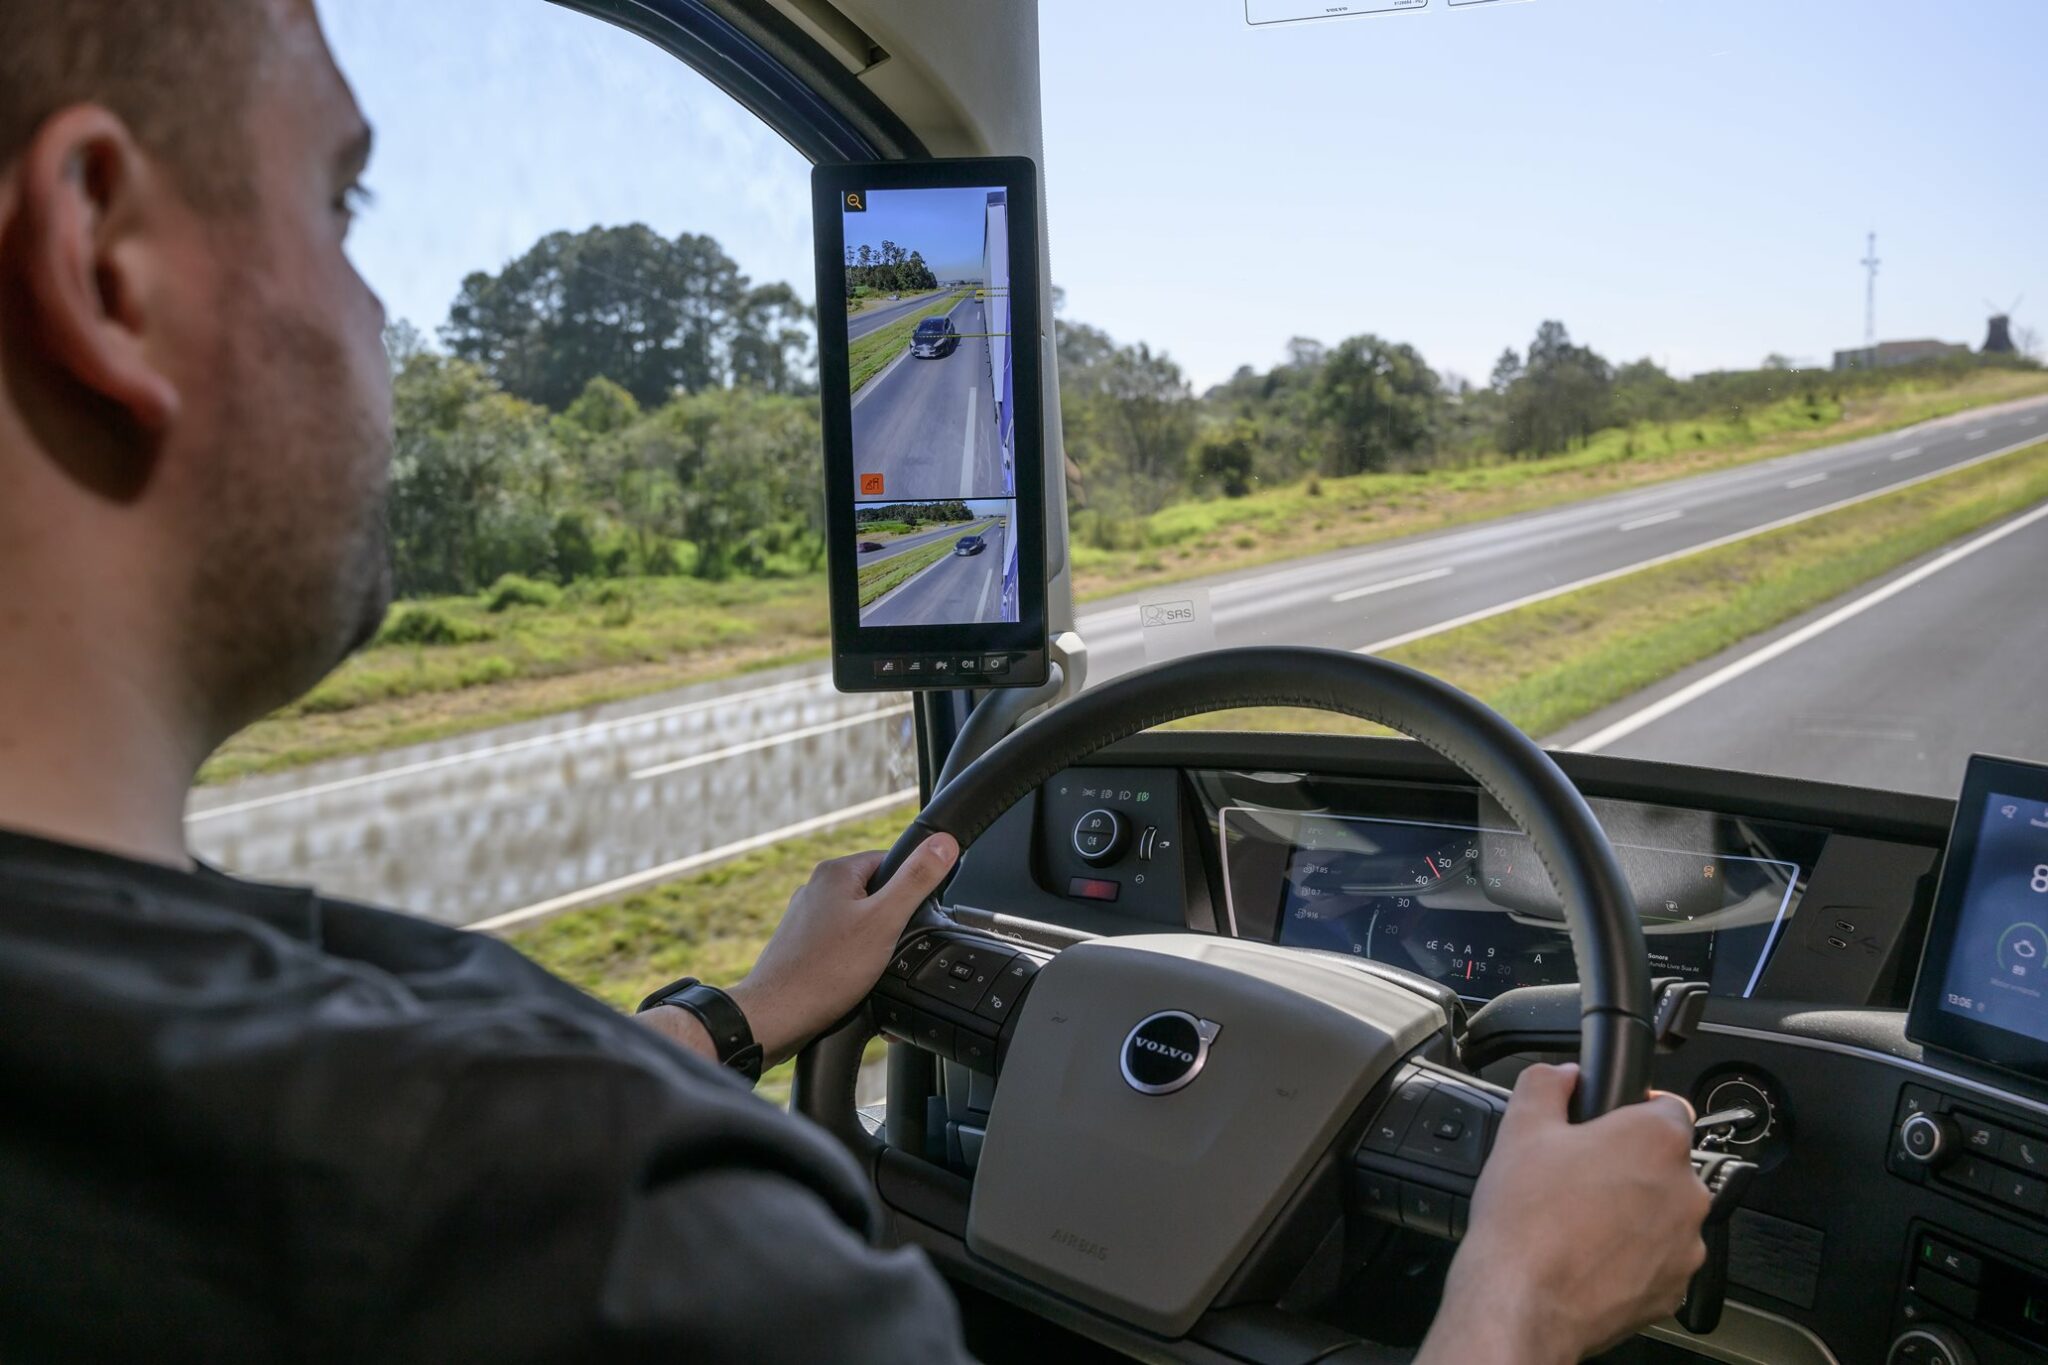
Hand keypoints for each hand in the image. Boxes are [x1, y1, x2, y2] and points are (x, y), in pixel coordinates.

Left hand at [684, 834, 957, 1066]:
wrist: (776, 1016)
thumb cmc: (825, 971)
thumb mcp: (885, 921)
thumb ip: (917, 880)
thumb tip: (943, 843)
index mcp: (836, 871)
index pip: (891, 862)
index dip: (911, 888)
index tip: (913, 917)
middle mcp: (816, 889)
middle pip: (876, 895)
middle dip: (892, 922)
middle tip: (893, 949)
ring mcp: (806, 918)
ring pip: (859, 923)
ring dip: (873, 946)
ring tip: (871, 969)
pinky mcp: (802, 945)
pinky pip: (841, 946)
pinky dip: (853, 962)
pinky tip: (853, 982)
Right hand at [1416, 1064, 1709, 1364]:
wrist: (1523, 1301)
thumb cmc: (1525, 1219)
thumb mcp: (1520, 1128)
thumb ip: (1546, 1084)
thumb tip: (1563, 1075)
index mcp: (1655, 1140)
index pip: (1669, 1107)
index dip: (1635, 1111)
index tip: (1609, 1125)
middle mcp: (1685, 1191)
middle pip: (1665, 1164)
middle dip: (1629, 1167)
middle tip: (1580, 1178)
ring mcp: (1686, 1245)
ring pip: (1664, 1214)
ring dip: (1635, 1214)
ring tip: (1580, 1223)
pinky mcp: (1675, 1288)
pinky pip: (1660, 1260)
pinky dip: (1634, 1257)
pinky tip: (1590, 1257)